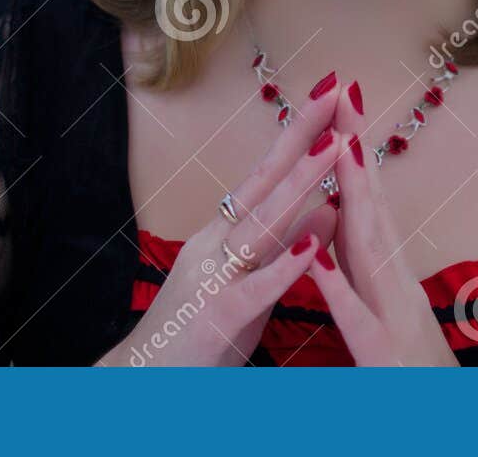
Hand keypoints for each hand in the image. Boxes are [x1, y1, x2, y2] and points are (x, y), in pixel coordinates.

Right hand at [97, 71, 343, 365]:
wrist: (144, 382)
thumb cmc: (204, 329)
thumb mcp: (253, 281)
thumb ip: (287, 244)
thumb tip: (329, 207)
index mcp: (225, 234)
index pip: (267, 174)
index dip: (299, 135)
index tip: (329, 97)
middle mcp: (216, 244)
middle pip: (265, 182)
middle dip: (302, 137)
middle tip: (333, 94)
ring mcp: (213, 277)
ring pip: (261, 223)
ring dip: (299, 185)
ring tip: (333, 149)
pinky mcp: (217, 317)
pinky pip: (255, 288)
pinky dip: (283, 266)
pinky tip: (311, 244)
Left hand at [303, 78, 459, 366]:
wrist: (444, 422)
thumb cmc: (408, 378)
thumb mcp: (381, 318)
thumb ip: (359, 276)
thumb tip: (333, 235)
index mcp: (386, 276)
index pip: (363, 203)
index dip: (349, 151)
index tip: (336, 102)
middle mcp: (396, 287)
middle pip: (370, 209)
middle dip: (354, 150)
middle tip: (341, 93)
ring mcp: (394, 320)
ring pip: (373, 252)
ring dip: (357, 201)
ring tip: (339, 151)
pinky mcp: (385, 360)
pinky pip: (359, 323)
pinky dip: (342, 291)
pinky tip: (320, 261)